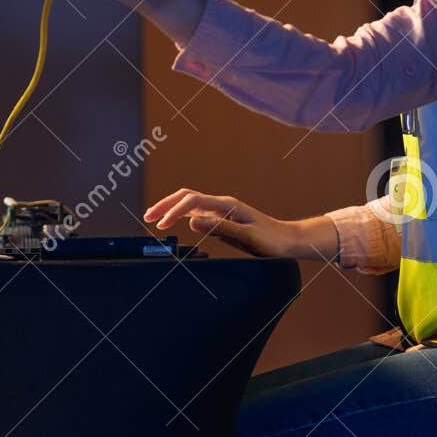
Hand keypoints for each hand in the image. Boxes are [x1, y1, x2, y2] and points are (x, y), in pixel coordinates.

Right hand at [144, 189, 339, 261]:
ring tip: (155, 219)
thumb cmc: (272, 240)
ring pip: (190, 203)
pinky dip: (181, 215)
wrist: (288, 240)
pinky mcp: (223, 218)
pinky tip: (175, 222)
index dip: (174, 211)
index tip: (161, 225)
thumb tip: (191, 220)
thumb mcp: (247, 237)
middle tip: (147, 217)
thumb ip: (220, 227)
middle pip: (187, 196)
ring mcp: (222, 210)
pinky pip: (197, 212)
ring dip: (171, 208)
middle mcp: (222, 204)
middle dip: (166, 204)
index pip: (193, 201)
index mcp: (227, 205)